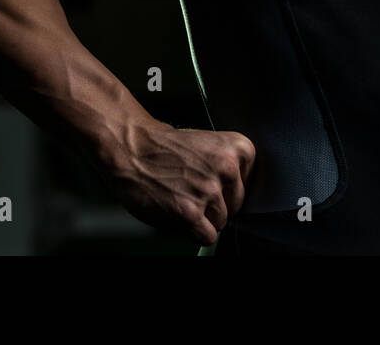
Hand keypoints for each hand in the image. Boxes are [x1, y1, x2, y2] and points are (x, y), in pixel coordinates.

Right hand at [103, 120, 254, 244]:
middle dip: (216, 204)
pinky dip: (194, 231)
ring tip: (182, 198)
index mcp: (234, 147)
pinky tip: (180, 212)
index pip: (249, 182)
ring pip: (222, 222)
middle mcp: (226, 168)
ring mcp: (209, 191)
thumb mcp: (206, 143)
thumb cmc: (163, 147)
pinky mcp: (191, 212)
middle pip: (236, 205)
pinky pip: (207, 236)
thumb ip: (226, 166)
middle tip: (192, 191)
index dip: (228, 187)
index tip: (214, 182)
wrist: (131, 147)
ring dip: (203, 218)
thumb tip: (237, 193)